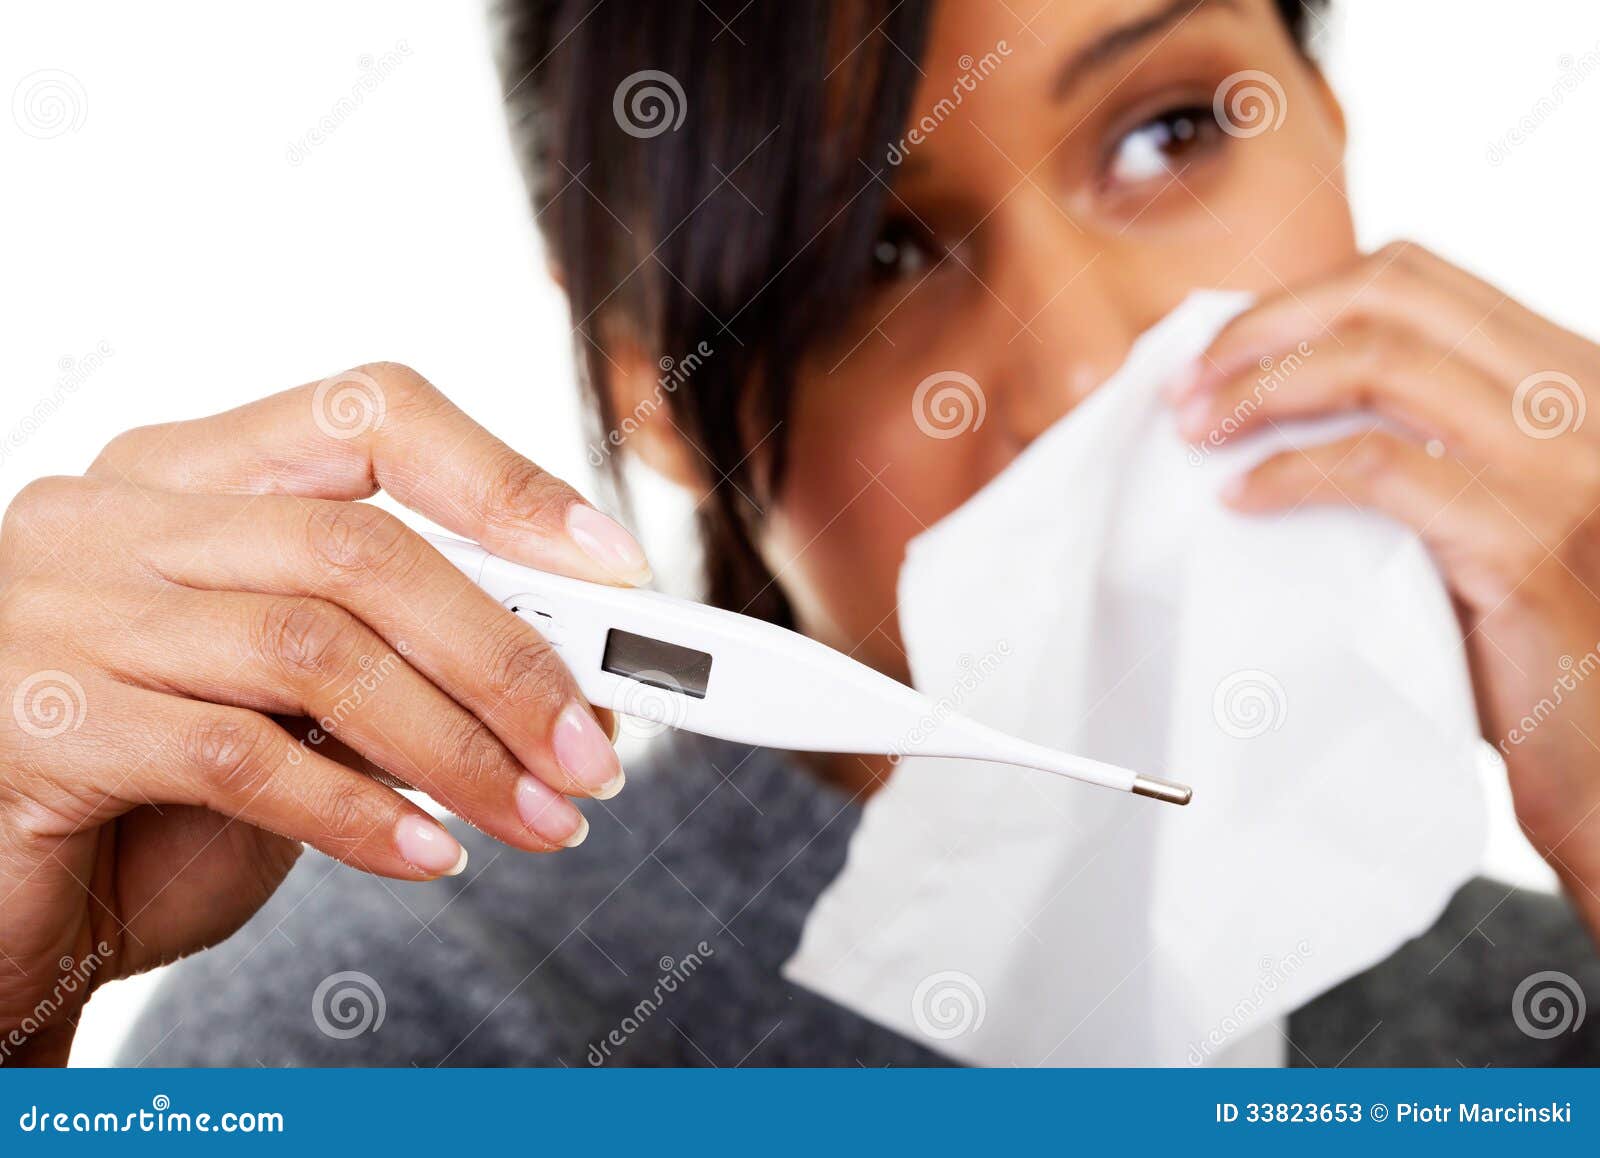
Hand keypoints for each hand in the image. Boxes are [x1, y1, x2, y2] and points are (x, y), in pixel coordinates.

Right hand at [0, 363, 648, 1063]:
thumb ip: (398, 663)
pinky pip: (243, 757)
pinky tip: (434, 855)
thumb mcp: (295, 705)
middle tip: (594, 749)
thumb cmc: (158, 800)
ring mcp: (61, 607)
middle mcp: (116, 512)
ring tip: (542, 816)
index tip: (617, 569)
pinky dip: (363, 813)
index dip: (506, 483)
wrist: (7, 912)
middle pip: (365, 547)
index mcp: (189, 472)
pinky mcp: (35, 722)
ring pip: (317, 648)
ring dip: (459, 747)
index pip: (372, 413)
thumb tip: (573, 680)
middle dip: (508, 657)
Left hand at [1172, 242, 1599, 940]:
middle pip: (1392, 298)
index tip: (1222, 348)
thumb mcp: (1490, 508)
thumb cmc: (1534, 639)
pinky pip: (1380, 470)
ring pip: (1381, 365)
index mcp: (1573, 377)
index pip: (1420, 280)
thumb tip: (1275, 399)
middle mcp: (1584, 402)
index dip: (1301, 299)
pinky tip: (1242, 498)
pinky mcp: (1527, 547)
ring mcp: (1564, 470)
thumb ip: (1424, 440)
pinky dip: (1289, 472)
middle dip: (1265, 329)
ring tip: (1200, 431)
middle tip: (1190, 386)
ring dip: (1261, 390)